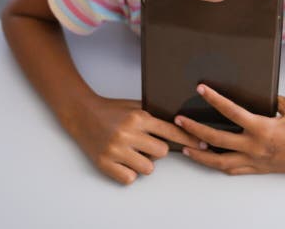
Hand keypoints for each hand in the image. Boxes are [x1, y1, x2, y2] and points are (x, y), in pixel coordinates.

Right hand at [71, 96, 203, 184]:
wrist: (81, 113)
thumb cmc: (111, 110)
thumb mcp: (134, 106)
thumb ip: (154, 116)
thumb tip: (181, 125)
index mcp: (138, 118)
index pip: (170, 131)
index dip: (188, 139)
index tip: (202, 144)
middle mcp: (128, 134)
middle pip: (162, 152)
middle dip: (157, 150)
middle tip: (145, 144)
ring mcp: (115, 150)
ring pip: (148, 168)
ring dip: (144, 163)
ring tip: (133, 152)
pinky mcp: (104, 163)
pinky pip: (130, 178)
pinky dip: (129, 173)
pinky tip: (123, 161)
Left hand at [175, 85, 284, 176]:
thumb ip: (272, 99)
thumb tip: (256, 92)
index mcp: (262, 128)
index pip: (231, 111)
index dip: (214, 99)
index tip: (201, 88)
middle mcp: (255, 147)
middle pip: (216, 139)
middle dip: (195, 129)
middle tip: (179, 120)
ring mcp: (255, 160)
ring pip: (220, 162)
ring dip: (200, 155)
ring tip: (185, 147)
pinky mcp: (259, 169)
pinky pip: (233, 170)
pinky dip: (218, 165)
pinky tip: (208, 160)